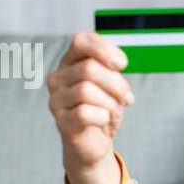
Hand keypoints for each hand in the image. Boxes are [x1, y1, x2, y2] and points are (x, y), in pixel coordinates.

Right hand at [47, 31, 134, 169]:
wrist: (95, 143)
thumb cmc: (103, 110)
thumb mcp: (112, 85)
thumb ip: (111, 69)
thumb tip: (117, 63)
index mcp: (70, 63)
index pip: (80, 41)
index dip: (104, 48)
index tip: (122, 64)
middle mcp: (57, 78)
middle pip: (89, 68)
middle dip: (116, 83)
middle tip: (127, 98)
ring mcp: (56, 100)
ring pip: (86, 90)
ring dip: (110, 102)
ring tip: (113, 111)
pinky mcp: (61, 122)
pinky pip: (84, 113)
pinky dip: (102, 117)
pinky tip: (103, 121)